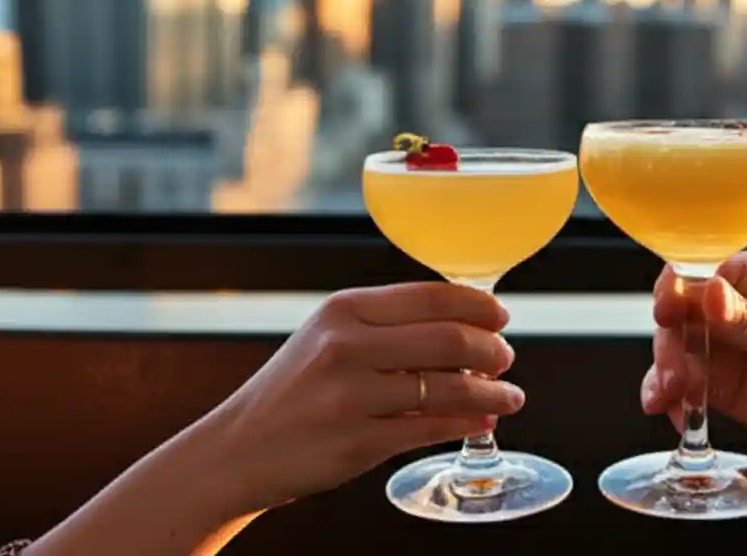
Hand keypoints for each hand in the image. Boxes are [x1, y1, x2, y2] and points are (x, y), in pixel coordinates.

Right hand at [190, 283, 523, 515]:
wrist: (238, 449)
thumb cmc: (294, 390)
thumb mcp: (328, 337)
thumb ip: (386, 325)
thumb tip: (464, 323)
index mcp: (344, 309)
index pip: (431, 296)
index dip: (478, 306)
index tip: (500, 316)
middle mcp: (347, 346)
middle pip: (448, 338)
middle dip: (491, 349)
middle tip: (506, 357)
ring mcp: (351, 396)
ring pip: (447, 387)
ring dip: (491, 392)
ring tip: (509, 396)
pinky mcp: (356, 443)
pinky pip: (430, 428)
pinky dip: (467, 424)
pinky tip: (483, 422)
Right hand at [640, 251, 746, 450]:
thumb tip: (709, 292)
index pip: (699, 273)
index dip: (676, 291)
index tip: (667, 314)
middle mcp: (731, 306)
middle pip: (678, 315)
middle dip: (670, 346)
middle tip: (674, 376)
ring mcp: (722, 344)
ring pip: (675, 352)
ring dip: (665, 375)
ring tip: (668, 400)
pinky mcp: (718, 380)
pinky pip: (683, 386)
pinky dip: (674, 400)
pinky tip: (677, 416)